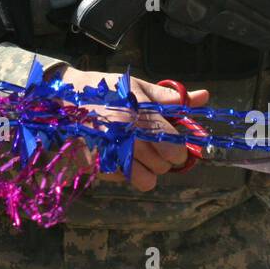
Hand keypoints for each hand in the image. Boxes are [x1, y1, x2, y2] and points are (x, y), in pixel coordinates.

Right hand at [62, 67, 208, 191]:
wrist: (66, 97)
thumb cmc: (108, 90)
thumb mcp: (139, 87)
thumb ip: (172, 98)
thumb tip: (203, 97)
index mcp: (141, 115)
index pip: (174, 148)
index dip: (178, 149)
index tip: (172, 144)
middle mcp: (127, 137)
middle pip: (163, 167)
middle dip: (163, 160)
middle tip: (153, 147)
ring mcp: (111, 154)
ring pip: (146, 180)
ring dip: (146, 171)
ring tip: (137, 155)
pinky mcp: (97, 165)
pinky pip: (124, 180)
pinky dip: (125, 172)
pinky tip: (118, 155)